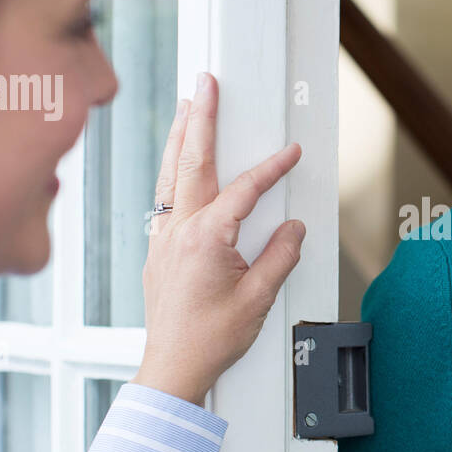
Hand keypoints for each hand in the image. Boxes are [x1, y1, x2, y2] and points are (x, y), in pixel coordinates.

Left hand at [133, 73, 304, 405]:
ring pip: (169, 175)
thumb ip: (279, 256)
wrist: (173, 368)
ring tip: (188, 107)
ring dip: (180, 137)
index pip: (244, 191)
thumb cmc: (212, 339)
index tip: (290, 153)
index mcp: (206, 239)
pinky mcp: (158, 252)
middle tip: (207, 83)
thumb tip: (293, 227)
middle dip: (202, 117)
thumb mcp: (259, 298)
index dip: (271, 169)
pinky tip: (178, 164)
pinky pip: (163, 198)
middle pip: (191, 161)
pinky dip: (172, 171)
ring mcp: (163, 239)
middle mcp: (178, 232)